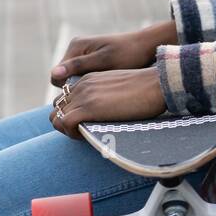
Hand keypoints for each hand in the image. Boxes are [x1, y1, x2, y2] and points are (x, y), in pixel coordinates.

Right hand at [49, 22, 176, 86]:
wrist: (147, 47)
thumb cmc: (129, 53)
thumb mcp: (105, 61)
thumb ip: (80, 66)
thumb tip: (54, 73)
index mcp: (76, 46)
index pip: (57, 75)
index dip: (68, 88)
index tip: (86, 94)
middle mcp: (77, 49)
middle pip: (65, 78)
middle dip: (76, 88)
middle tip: (96, 94)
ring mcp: (85, 55)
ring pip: (75, 80)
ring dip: (84, 87)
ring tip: (102, 91)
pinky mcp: (93, 62)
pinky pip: (85, 78)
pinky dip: (91, 85)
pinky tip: (105, 88)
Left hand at [49, 67, 166, 139]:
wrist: (158, 84)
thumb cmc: (148, 90)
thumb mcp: (121, 89)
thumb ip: (107, 97)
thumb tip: (109, 111)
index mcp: (89, 79)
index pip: (66, 99)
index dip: (72, 114)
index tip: (86, 123)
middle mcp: (83, 85)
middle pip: (57, 108)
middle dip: (66, 123)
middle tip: (83, 131)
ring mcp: (84, 95)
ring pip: (56, 117)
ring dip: (67, 129)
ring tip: (84, 134)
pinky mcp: (89, 107)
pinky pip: (64, 123)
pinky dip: (70, 133)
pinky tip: (86, 136)